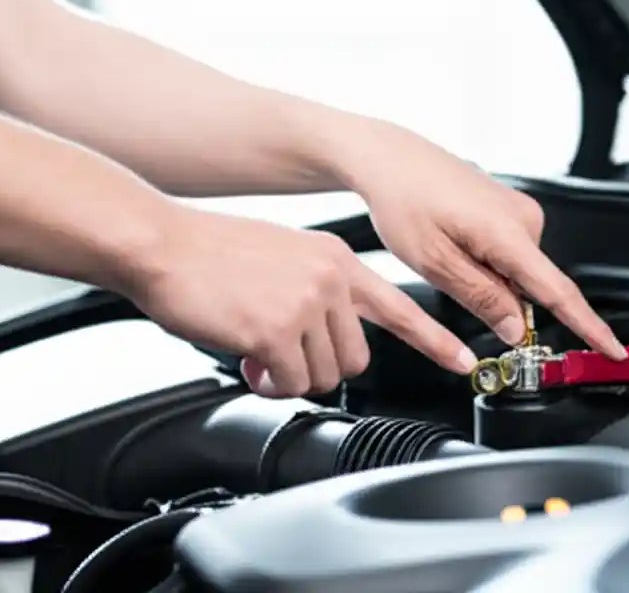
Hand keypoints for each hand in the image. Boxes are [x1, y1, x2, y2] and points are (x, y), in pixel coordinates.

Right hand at [116, 206, 472, 396]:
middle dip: (320, 367)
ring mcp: (306, 304)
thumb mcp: (283, 258)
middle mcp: (330, 280)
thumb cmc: (210, 256)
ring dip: (291, 377)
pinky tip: (246, 360)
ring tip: (258, 353)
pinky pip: (290, 384)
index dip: (436, 339)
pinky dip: (269, 383)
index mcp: (335, 259)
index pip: (400, 305)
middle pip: (356, 359)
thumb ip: (316, 294)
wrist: (162, 245)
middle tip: (282, 357)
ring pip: (324, 376)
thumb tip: (321, 346)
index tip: (466, 359)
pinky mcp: (277, 330)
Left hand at [345, 125, 625, 359]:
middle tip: (449, 274)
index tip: (613, 350)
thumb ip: (483, 299)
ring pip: (517, 272)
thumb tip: (518, 329)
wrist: (392, 158)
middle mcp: (524, 218)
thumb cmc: (405, 201)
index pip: (559, 292)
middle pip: (531, 286)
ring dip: (488, 278)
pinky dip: (487, 262)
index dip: (589, 327)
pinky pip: (510, 253)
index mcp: (508, 233)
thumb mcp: (436, 263)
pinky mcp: (510, 208)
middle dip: (500, 299)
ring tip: (445, 248)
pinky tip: (455, 240)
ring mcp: (519, 210)